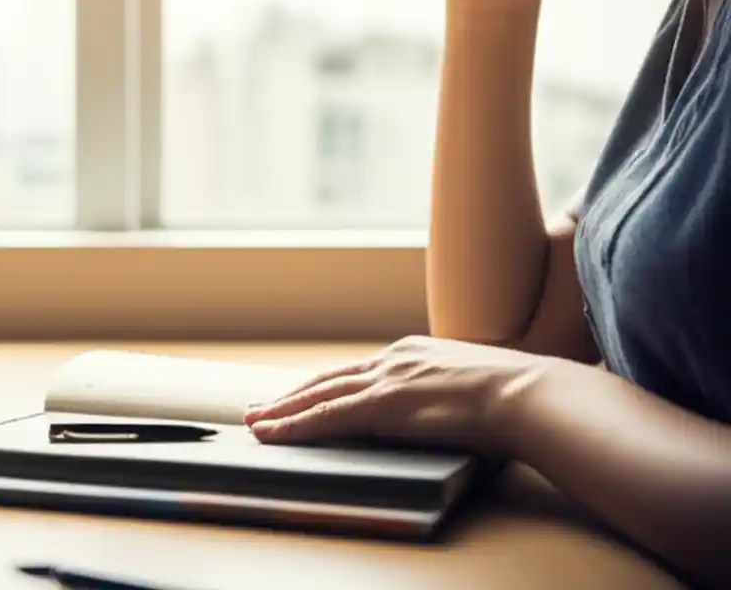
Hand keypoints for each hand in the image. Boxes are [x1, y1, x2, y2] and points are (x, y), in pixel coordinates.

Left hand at [244, 336, 552, 453]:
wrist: (532, 395)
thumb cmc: (518, 399)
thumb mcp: (475, 387)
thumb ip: (449, 393)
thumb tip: (449, 409)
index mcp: (415, 353)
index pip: (357, 372)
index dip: (324, 386)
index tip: (301, 395)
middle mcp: (395, 359)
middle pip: (329, 379)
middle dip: (291, 395)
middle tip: (260, 408)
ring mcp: (388, 378)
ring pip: (319, 396)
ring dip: (282, 411)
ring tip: (255, 423)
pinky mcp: (385, 403)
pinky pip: (327, 416)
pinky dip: (295, 425)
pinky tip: (273, 433)